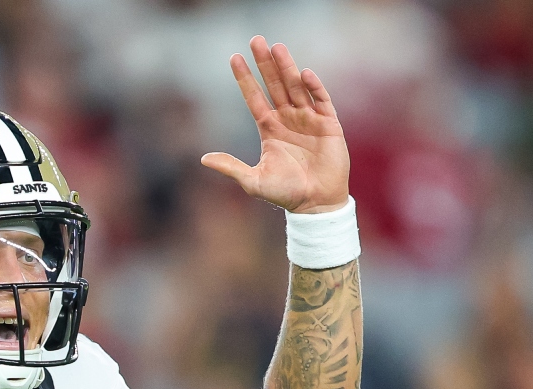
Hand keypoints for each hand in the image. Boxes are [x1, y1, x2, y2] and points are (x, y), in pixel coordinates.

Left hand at [202, 36, 349, 213]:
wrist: (315, 204)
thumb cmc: (285, 193)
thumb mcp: (252, 181)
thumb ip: (230, 166)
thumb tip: (203, 159)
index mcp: (269, 129)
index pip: (254, 97)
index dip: (245, 79)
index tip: (234, 58)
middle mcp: (288, 119)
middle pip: (274, 85)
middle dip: (265, 64)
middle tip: (256, 40)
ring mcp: (308, 119)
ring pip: (295, 87)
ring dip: (287, 68)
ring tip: (277, 47)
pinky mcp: (328, 124)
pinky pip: (321, 100)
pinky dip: (314, 87)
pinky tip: (304, 74)